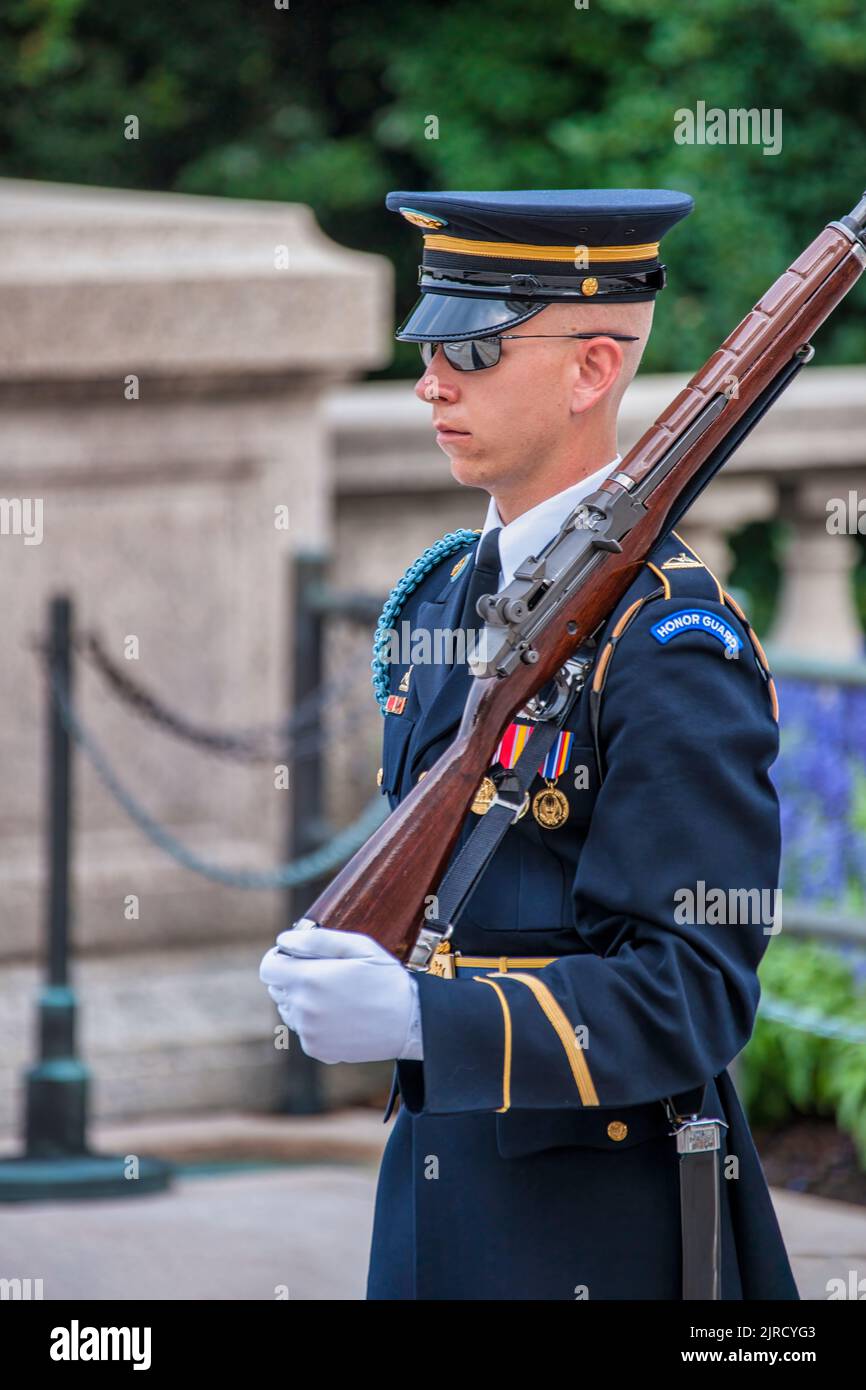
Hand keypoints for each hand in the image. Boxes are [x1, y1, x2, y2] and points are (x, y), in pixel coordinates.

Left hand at [258, 926, 418, 1063]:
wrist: (410, 1022)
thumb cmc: (385, 979)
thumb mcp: (358, 946)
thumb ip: (316, 940)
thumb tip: (284, 940)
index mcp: (310, 979)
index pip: (268, 968)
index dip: (280, 958)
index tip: (297, 956)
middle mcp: (303, 1009)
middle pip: (276, 988)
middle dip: (293, 977)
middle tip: (326, 974)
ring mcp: (309, 1032)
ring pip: (288, 1009)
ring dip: (302, 999)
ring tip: (336, 996)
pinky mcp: (316, 1049)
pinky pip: (303, 1029)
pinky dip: (314, 1021)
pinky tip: (340, 1015)